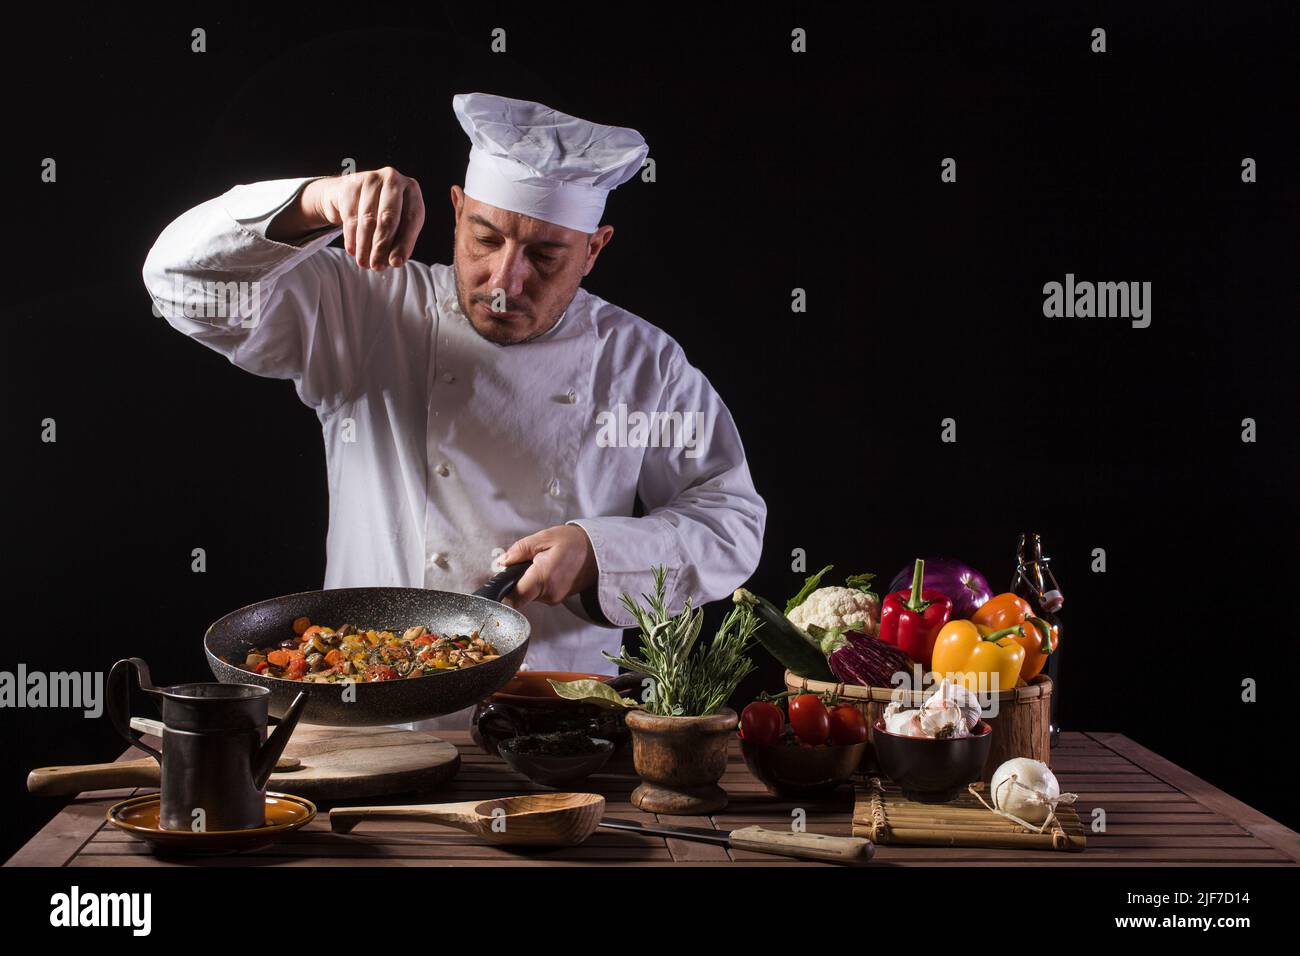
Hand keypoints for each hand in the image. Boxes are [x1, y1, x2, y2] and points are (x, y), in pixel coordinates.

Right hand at [302, 167, 425, 270]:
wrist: (351, 193)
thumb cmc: (382, 212)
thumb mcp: (398, 224)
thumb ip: (400, 241)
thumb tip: (395, 262)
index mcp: (412, 189)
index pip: (412, 219)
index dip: (404, 243)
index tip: (396, 263)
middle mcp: (393, 179)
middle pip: (388, 218)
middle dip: (381, 246)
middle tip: (377, 267)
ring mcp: (370, 179)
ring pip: (367, 219)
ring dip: (365, 245)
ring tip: (364, 263)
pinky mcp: (350, 185)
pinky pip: (351, 217)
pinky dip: (352, 237)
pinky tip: (352, 250)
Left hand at [501, 525, 597, 608]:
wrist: (598, 552)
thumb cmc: (573, 542)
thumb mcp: (544, 537)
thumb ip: (520, 550)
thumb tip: (503, 562)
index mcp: (544, 577)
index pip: (515, 596)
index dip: (504, 588)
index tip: (504, 577)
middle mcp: (550, 593)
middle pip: (520, 596)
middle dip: (517, 581)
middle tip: (526, 563)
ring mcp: (555, 598)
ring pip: (529, 595)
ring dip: (528, 582)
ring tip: (541, 564)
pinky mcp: (558, 599)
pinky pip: (540, 594)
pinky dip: (538, 584)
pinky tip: (547, 570)